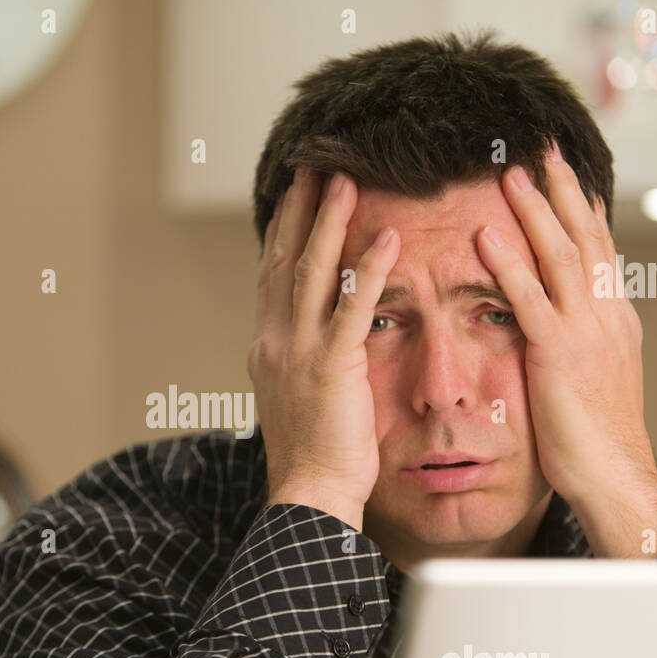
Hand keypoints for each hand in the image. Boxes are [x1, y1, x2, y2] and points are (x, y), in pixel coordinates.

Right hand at [248, 166, 400, 530]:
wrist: (309, 494)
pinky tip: (388, 238)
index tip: (293, 192)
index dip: (282, 229)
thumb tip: (315, 337)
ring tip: (348, 181)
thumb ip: (303, 359)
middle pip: (286, 259)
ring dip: (330, 221)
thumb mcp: (298, 397)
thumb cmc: (312, 456)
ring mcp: (299, 351)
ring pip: (313, 272)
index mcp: (268, 346)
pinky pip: (352, 307)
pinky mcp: (332, 367)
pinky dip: (369, 269)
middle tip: (313, 163)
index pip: (273, 274)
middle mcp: (276, 341)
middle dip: (299, 208)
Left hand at [474, 141, 656, 506]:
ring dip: (536, 210)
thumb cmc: (597, 439)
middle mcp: (606, 315)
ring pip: (562, 255)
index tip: (566, 173)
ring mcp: (586, 332)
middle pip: (586, 237)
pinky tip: (489, 235)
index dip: (582, 208)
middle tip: (542, 148)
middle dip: (563, 190)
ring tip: (511, 173)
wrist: (615, 476)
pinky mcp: (559, 355)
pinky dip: (511, 263)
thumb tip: (564, 321)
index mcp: (615, 320)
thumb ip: (579, 340)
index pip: (600, 250)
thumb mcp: (593, 377)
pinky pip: (530, 299)